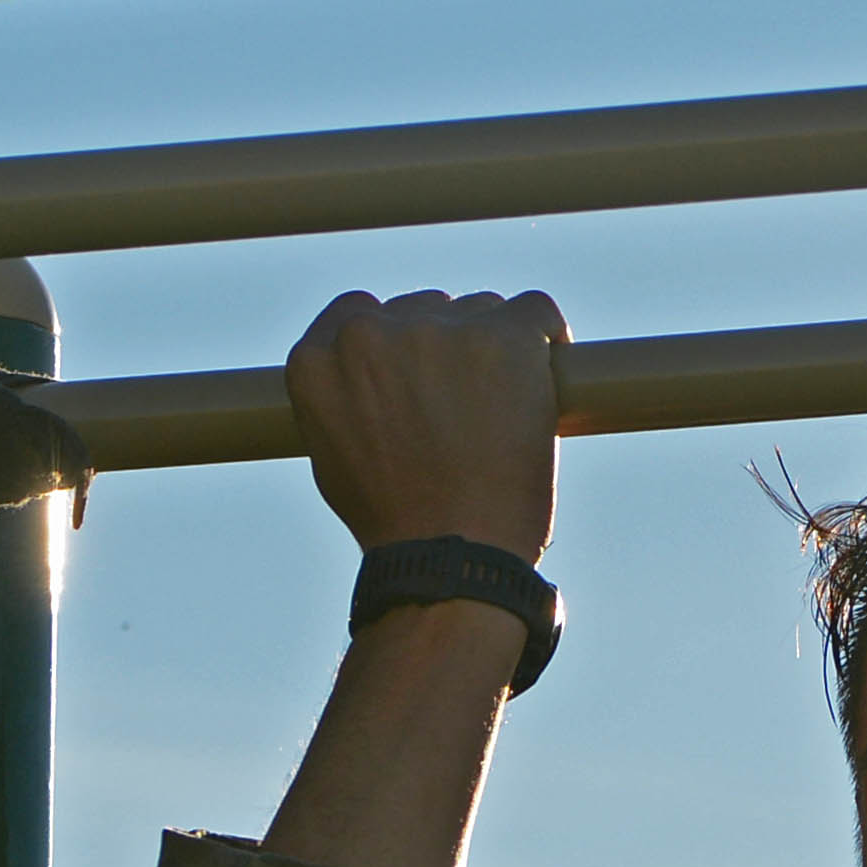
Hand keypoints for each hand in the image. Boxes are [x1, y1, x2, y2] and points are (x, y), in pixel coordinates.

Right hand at [288, 287, 566, 561]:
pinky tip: (549, 375)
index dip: (397, 339)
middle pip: (425, 311)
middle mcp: (368, 334)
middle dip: (448, 349)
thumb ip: (345, 399)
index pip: (359, 314)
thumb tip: (374, 382)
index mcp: (317, 360)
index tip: (422, 367)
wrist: (451, 555)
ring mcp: (436, 331)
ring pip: (481, 312)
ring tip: (505, 414)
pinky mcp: (502, 336)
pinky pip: (535, 311)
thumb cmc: (399, 524)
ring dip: (495, 349)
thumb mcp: (335, 456)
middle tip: (470, 407)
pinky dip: (546, 339)